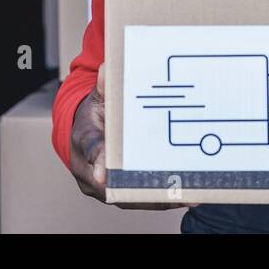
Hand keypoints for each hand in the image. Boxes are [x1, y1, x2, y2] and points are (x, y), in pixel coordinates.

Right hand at [69, 63, 183, 209]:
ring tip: (186, 195)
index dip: (98, 161)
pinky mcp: (114, 193)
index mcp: (83, 140)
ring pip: (126, 196)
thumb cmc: (94, 116)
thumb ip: (106, 87)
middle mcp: (87, 169)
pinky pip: (134, 199)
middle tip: (169, 186)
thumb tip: (108, 69)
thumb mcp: (99, 97)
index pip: (90, 150)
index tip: (104, 173)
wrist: (82, 134)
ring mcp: (100, 186)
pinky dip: (156, 199)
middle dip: (138, 186)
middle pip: (112, 183)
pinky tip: (183, 197)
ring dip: (155, 198)